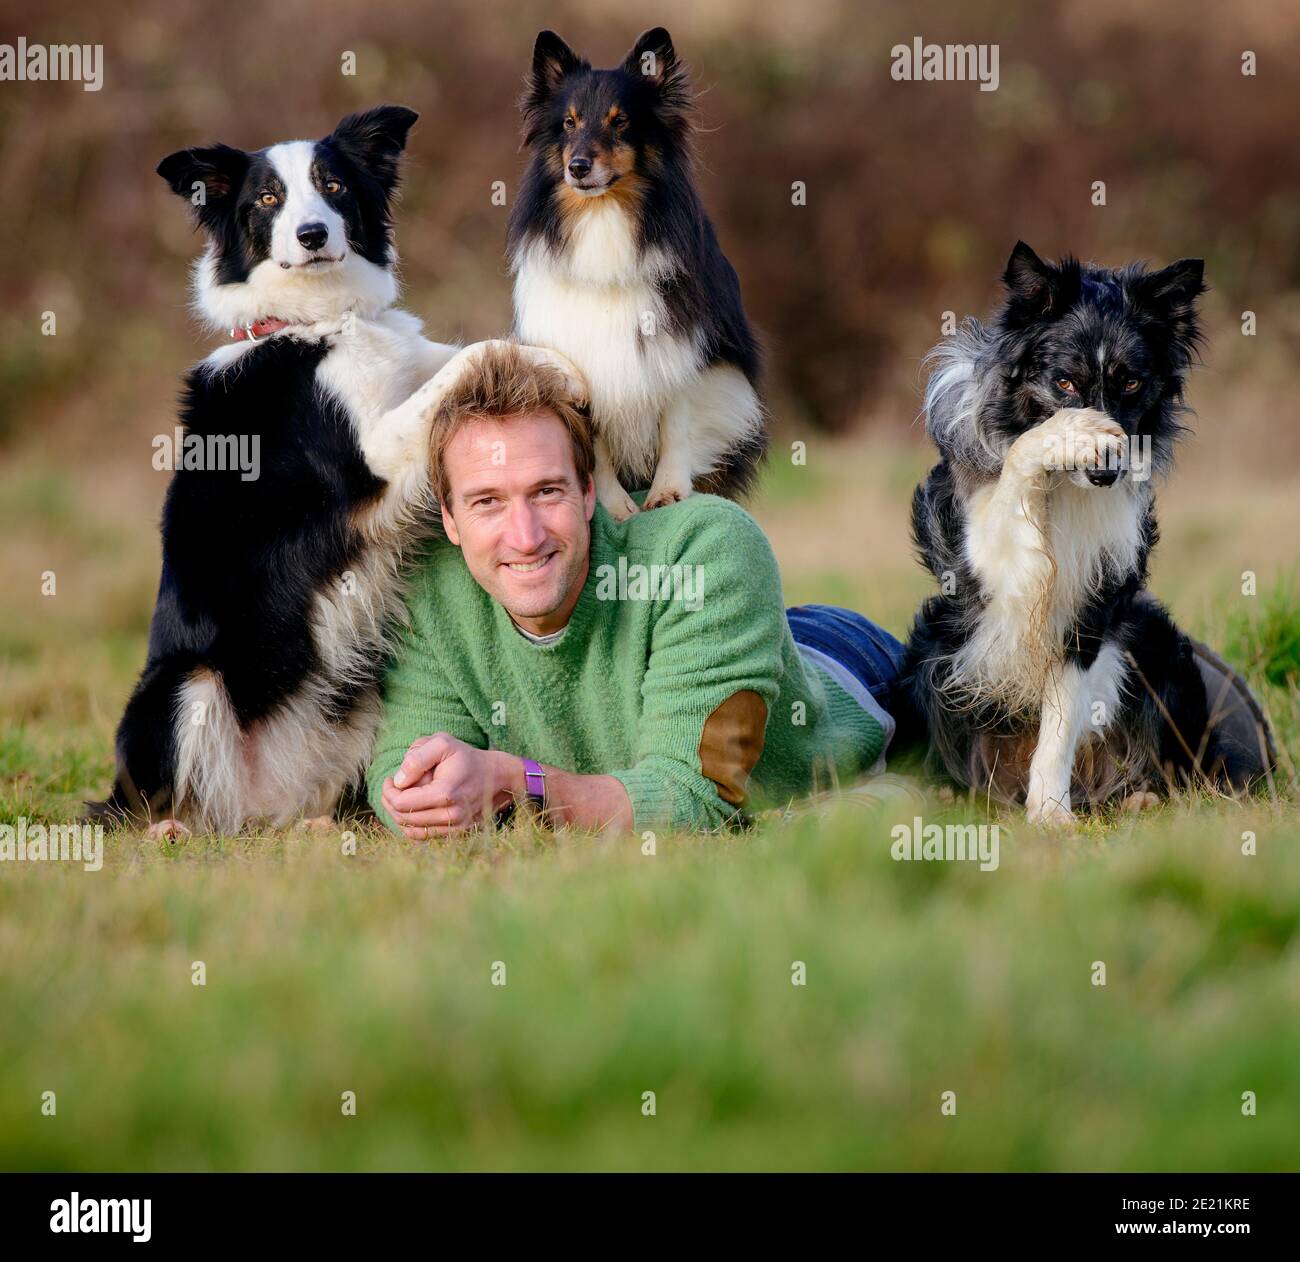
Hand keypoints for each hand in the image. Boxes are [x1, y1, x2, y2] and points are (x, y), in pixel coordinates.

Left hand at [381, 733, 513, 839]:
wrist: (495, 776)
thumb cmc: (465, 757)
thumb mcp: (442, 743)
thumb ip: (417, 758)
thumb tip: (398, 781)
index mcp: (445, 794)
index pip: (402, 803)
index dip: (388, 792)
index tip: (390, 779)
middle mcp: (451, 816)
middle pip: (403, 818)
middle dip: (391, 802)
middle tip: (392, 787)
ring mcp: (454, 828)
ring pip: (410, 830)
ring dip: (399, 814)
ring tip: (401, 796)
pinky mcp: (455, 833)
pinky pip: (422, 836)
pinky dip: (410, 825)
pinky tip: (412, 809)